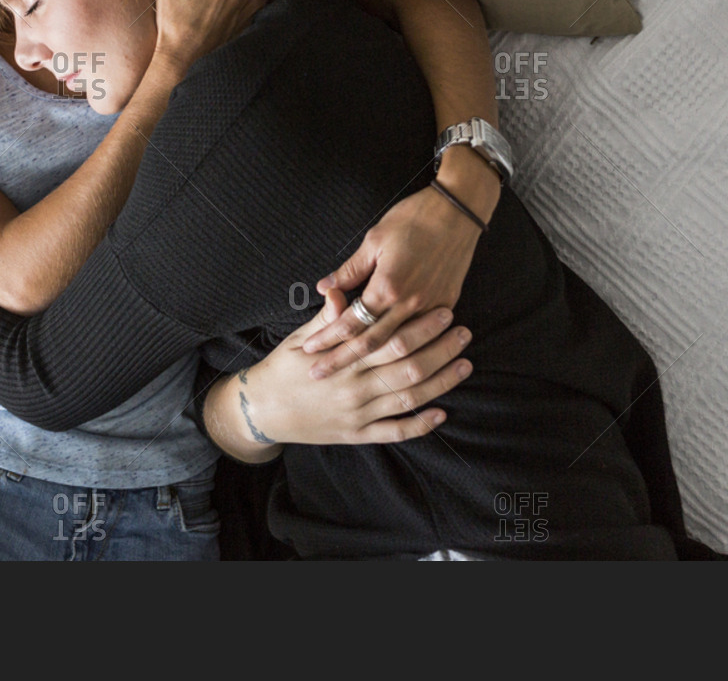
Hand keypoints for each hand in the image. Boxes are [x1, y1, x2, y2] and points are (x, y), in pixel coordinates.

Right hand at [217, 306, 472, 456]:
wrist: (262, 410)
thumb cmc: (283, 367)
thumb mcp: (301, 338)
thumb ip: (328, 318)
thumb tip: (341, 292)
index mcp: (343, 361)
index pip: (391, 341)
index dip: (421, 327)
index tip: (443, 312)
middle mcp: (355, 389)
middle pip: (408, 368)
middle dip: (440, 350)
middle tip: (464, 332)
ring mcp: (358, 415)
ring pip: (408, 399)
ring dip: (440, 382)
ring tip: (465, 364)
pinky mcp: (357, 435)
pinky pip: (394, 433)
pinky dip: (419, 425)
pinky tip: (442, 413)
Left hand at [302, 160, 497, 375]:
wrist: (458, 211)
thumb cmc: (413, 219)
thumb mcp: (374, 239)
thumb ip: (350, 270)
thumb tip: (323, 288)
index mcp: (386, 287)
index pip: (349, 322)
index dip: (327, 338)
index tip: (308, 350)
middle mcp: (409, 303)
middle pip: (369, 343)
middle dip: (341, 360)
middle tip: (318, 375)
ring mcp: (430, 307)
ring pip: (398, 347)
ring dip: (373, 363)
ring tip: (350, 375)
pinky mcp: (446, 303)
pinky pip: (423, 336)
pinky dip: (406, 350)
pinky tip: (391, 361)